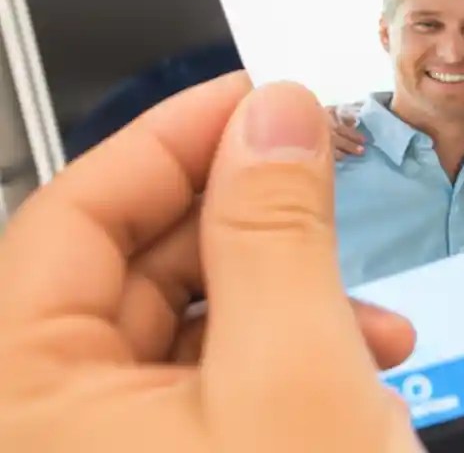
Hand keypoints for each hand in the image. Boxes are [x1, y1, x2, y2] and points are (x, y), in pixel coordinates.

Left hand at [0, 74, 423, 451]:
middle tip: (322, 181)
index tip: (257, 100)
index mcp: (27, 397)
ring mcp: (106, 452)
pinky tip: (361, 372)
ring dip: (291, 302)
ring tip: (374, 319)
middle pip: (130, 268)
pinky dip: (290, 364)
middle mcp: (46, 425)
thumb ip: (277, 233)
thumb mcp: (296, 374)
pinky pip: (213, 388)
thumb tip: (276, 118)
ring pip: (185, 328)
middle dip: (253, 227)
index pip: (72, 216)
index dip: (172, 141)